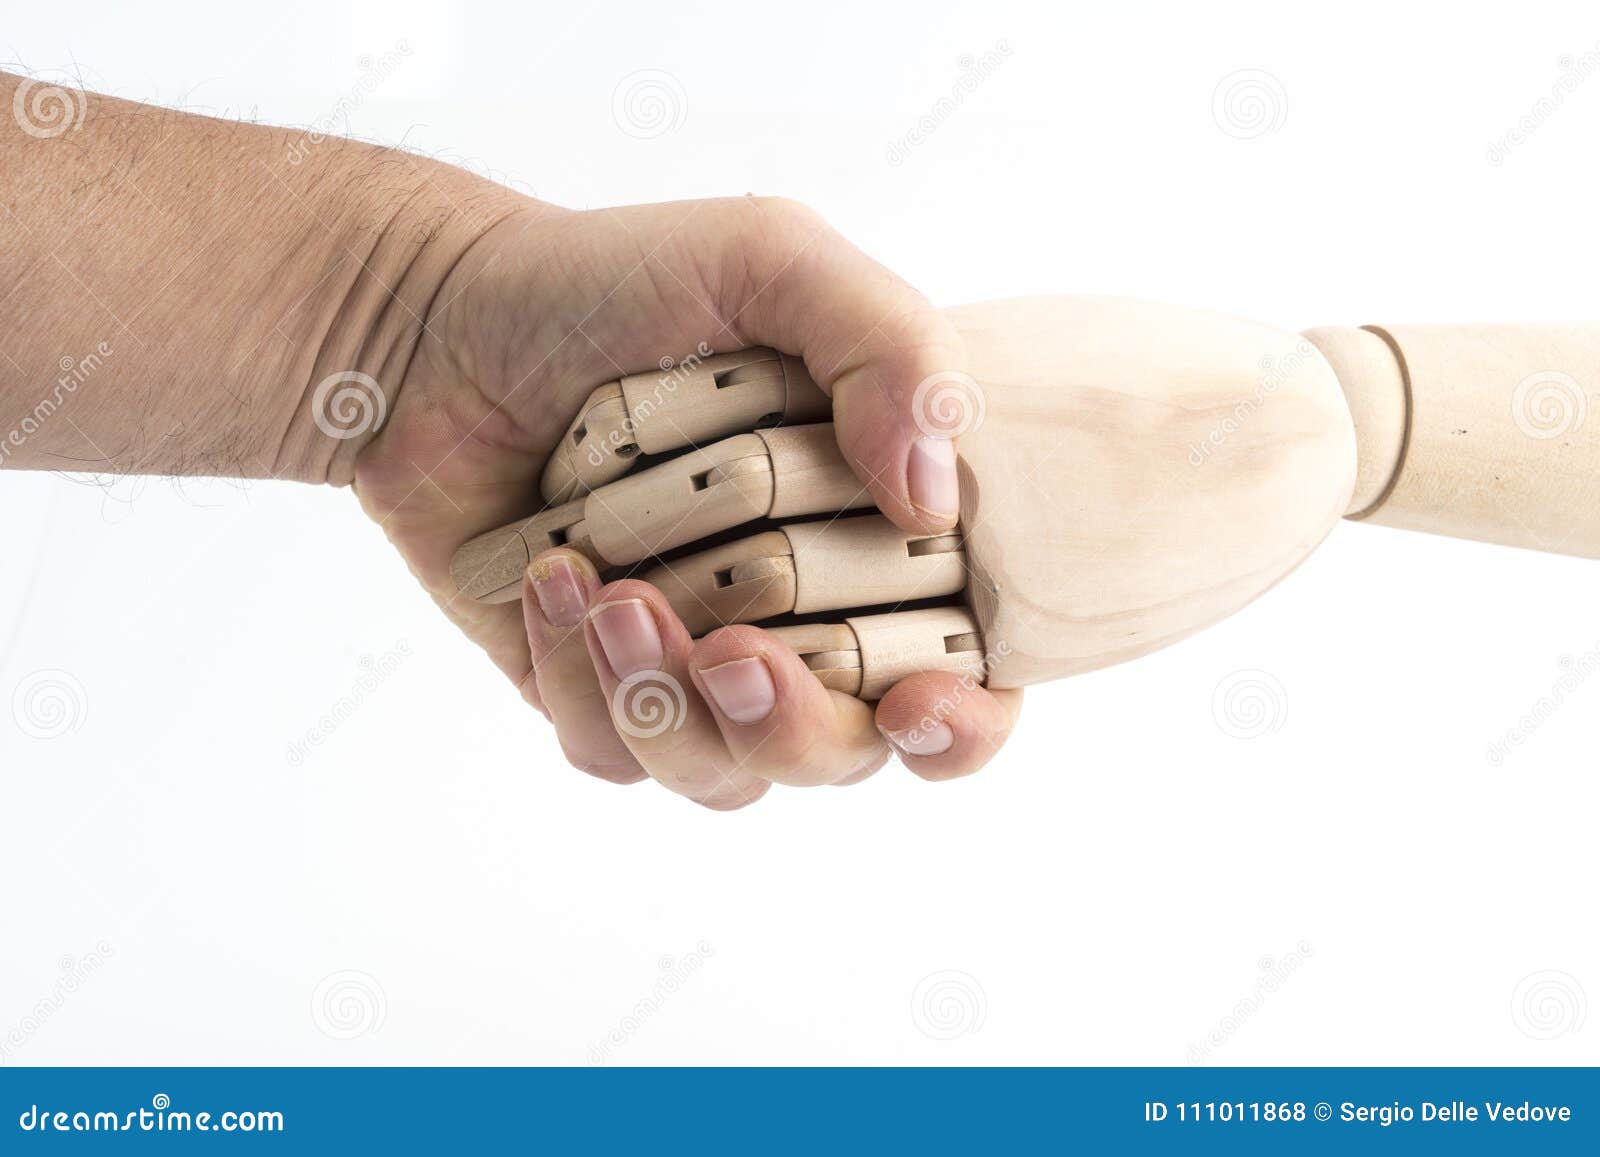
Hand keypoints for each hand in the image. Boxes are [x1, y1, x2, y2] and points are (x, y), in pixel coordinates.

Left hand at [353, 197, 1022, 807]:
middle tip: (729, 651)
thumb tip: (933, 499)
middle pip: (846, 751)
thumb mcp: (771, 260)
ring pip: (726, 772)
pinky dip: (581, 677)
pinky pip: (613, 751)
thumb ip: (888, 344)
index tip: (918, 702)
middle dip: (793, 725)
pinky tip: (553, 578)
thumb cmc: (614, 285)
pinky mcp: (596, 688)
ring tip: (612, 596)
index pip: (966, 673)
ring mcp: (695, 661)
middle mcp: (798, 615)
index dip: (962, 721)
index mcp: (873, 531)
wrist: (438, 321)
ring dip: (671, 705)